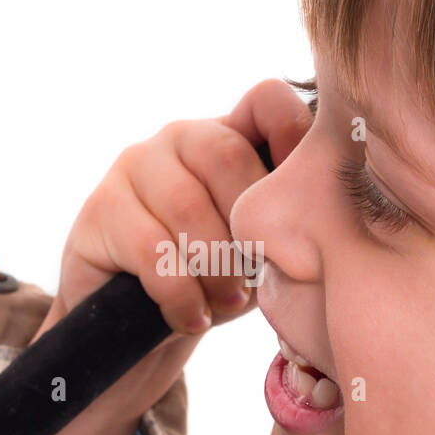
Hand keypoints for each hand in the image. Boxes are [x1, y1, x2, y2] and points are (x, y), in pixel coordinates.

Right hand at [25, 78, 314, 434]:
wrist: (133, 335)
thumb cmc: (211, 285)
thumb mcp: (262, 253)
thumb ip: (289, 225)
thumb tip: (337, 219)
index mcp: (228, 135)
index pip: (267, 100)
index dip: (294, 135)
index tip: (307, 196)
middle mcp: (177, 138)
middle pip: (225, 155)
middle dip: (247, 225)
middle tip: (257, 277)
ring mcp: (133, 167)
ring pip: (186, 205)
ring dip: (215, 268)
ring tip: (229, 304)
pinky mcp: (98, 209)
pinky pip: (150, 248)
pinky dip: (180, 293)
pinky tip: (193, 317)